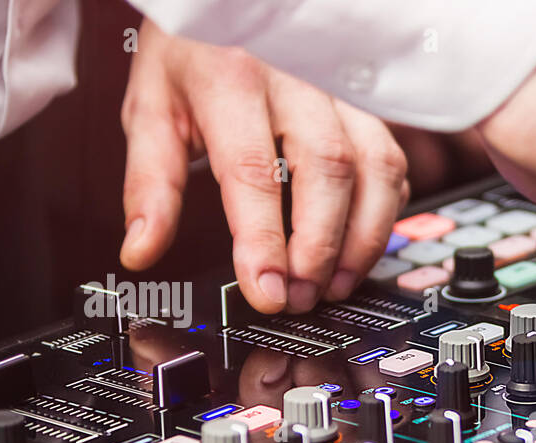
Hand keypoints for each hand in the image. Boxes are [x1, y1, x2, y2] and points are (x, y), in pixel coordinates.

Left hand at [118, 19, 409, 312]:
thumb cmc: (193, 53)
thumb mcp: (152, 107)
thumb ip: (150, 182)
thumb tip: (141, 249)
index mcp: (230, 77)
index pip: (253, 170)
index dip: (263, 241)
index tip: (267, 292)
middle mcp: (296, 78)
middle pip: (328, 172)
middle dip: (319, 248)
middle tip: (300, 296)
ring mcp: (342, 90)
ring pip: (375, 168)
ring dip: (362, 238)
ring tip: (333, 283)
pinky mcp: (369, 105)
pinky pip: (393, 163)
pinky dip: (384, 214)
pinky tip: (359, 244)